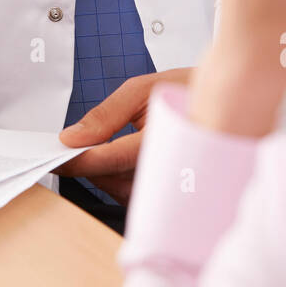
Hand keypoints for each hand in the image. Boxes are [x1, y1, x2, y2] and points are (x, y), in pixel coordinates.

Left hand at [57, 66, 192, 203]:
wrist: (228, 99)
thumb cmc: (187, 89)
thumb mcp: (142, 89)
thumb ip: (106, 114)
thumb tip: (72, 137)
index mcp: (163, 138)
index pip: (110, 159)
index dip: (79, 160)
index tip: (57, 158)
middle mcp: (172, 167)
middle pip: (113, 181)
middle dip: (91, 166)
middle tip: (76, 148)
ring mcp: (175, 184)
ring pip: (124, 193)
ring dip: (106, 175)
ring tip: (107, 147)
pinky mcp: (175, 194)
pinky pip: (139, 197)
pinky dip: (122, 181)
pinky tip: (122, 161)